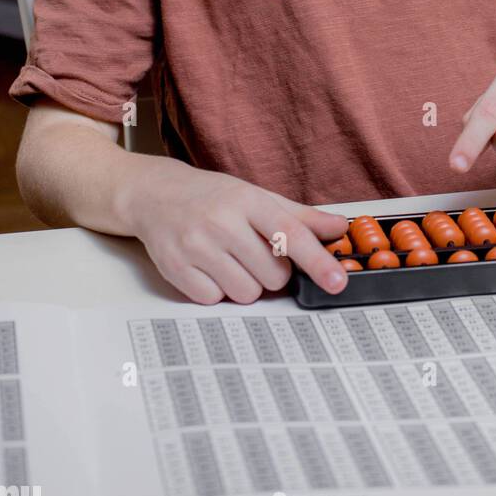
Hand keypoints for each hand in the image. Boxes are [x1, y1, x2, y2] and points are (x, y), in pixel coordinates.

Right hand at [120, 158, 350, 303]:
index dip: (317, 261)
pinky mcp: (175, 269)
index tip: (337, 281)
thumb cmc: (212, 197)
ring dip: (246, 284)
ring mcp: (195, 246)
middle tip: (254, 253)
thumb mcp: (257, 197)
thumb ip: (300, 217)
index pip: (290, 235)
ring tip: (230, 260)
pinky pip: (214, 300)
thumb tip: (340, 228)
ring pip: (246, 293)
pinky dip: (217, 291)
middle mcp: (221, 222)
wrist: (155, 194)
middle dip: (272, 273)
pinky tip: (209, 268)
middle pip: (273, 276)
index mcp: (248, 201)